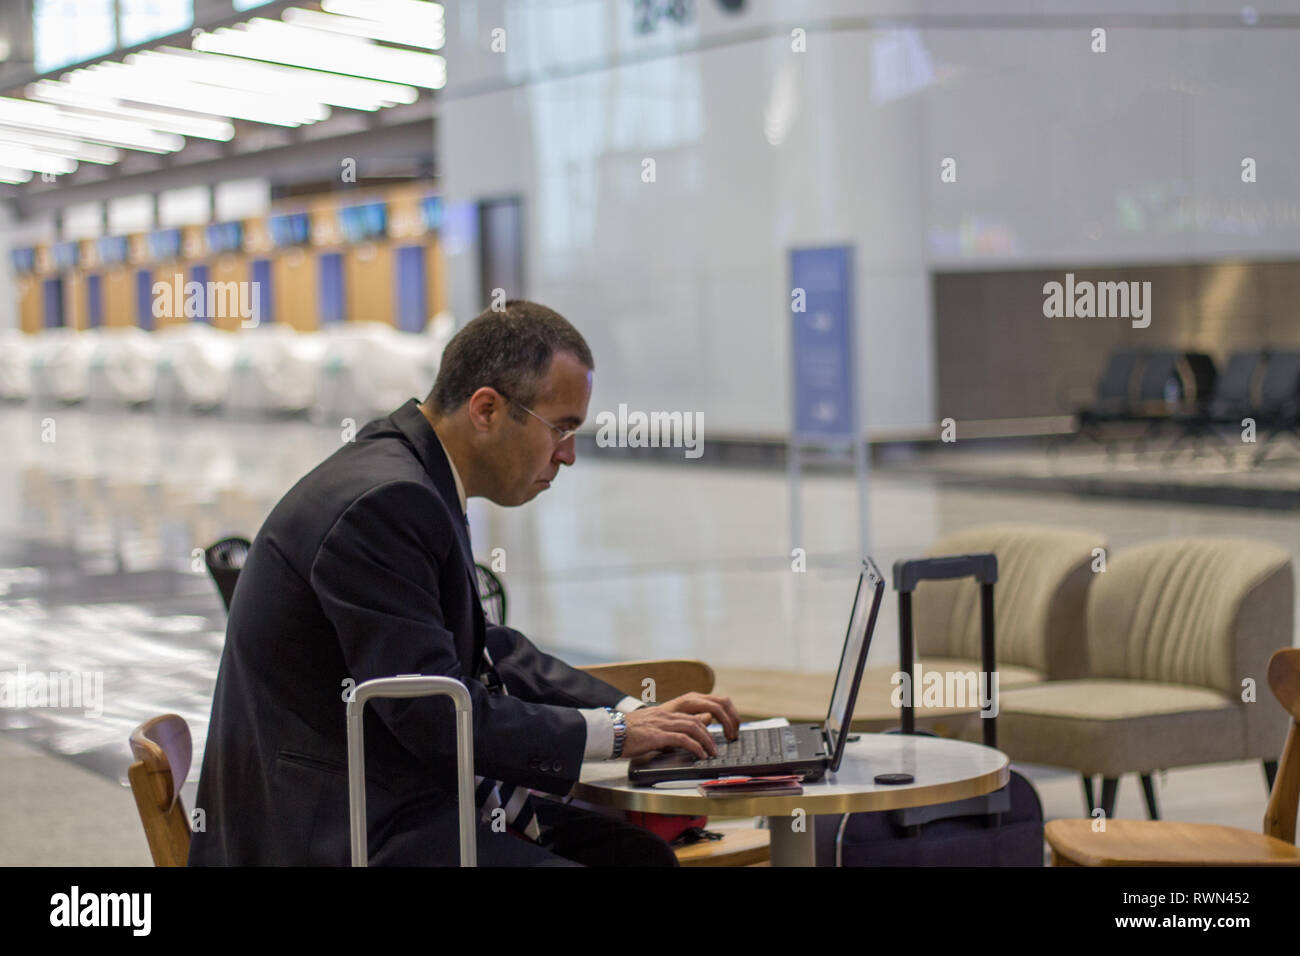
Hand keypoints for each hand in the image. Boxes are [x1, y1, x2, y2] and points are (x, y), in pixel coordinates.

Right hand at [621, 692, 740, 759]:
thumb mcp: (663, 723)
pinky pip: (681, 739)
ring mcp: (663, 722)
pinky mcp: (656, 735)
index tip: (730, 724)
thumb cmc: (635, 731)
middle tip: (730, 736)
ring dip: (708, 740)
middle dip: (721, 722)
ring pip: (694, 725)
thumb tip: (706, 720)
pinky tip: (700, 755)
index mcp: (672, 707)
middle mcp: (670, 711)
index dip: (721, 711)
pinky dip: (694, 747)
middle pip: (703, 709)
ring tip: (714, 752)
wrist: (612, 733)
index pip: (703, 701)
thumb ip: (683, 721)